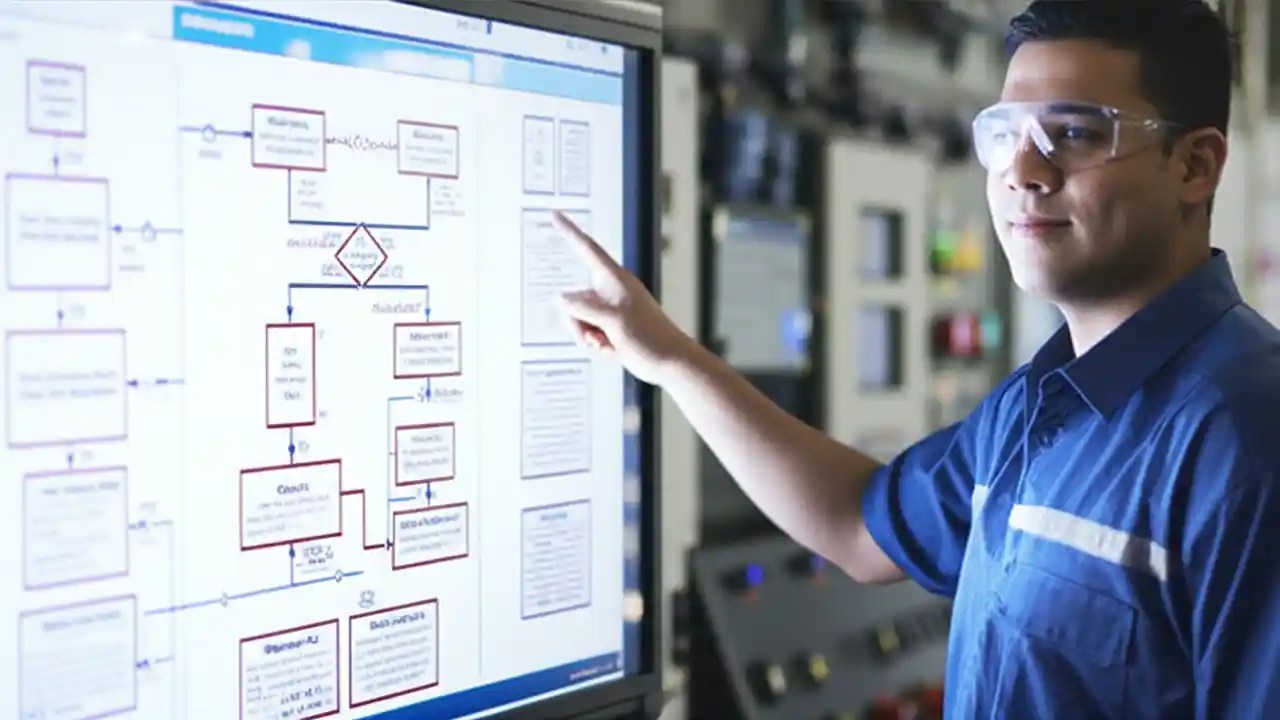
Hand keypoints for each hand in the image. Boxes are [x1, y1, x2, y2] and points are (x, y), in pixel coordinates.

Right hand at [553, 211, 696, 384]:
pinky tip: (612, 349)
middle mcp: (610, 290)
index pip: (587, 248)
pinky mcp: (611, 327)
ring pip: (579, 318)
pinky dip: (596, 343)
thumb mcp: (612, 320)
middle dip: (577, 321)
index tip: (554, 214)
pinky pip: (589, 332)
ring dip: (587, 335)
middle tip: (595, 336)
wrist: (669, 362)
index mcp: (615, 278)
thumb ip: (583, 307)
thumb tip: (560, 299)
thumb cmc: (650, 337)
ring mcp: (610, 309)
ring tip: (607, 344)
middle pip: (574, 298)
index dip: (569, 231)